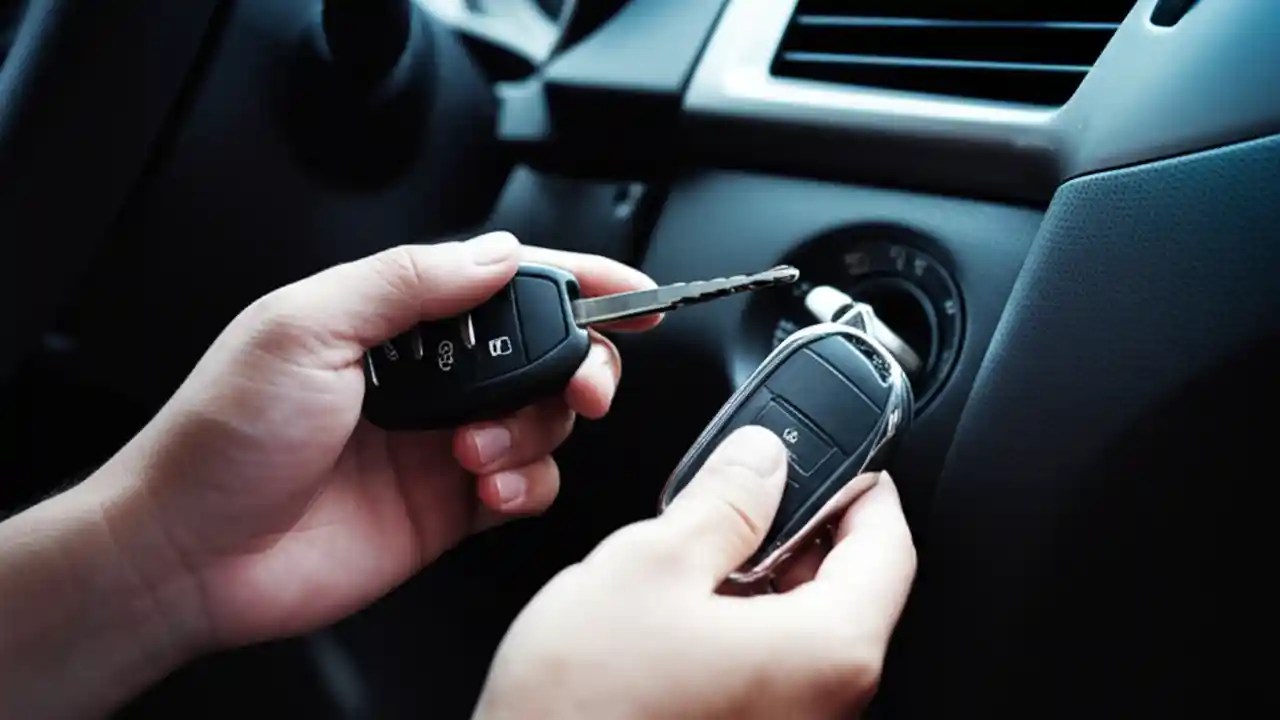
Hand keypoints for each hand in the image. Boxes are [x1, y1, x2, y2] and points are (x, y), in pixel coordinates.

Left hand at [92, 231, 659, 649]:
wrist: (191, 555)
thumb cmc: (223, 437)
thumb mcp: (305, 327)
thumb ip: (407, 282)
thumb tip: (496, 253)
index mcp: (393, 319)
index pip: (504, 282)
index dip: (577, 281)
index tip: (632, 291)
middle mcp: (427, 377)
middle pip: (545, 351)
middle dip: (581, 363)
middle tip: (583, 384)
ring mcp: (443, 442)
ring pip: (545, 419)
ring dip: (534, 432)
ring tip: (475, 452)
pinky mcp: (451, 507)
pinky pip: (527, 486)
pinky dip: (527, 486)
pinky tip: (487, 491)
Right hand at [472, 426, 916, 719]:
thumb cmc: (583, 712)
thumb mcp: (650, 566)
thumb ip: (724, 501)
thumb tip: (764, 458)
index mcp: (827, 653)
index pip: (890, 546)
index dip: (861, 486)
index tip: (829, 457)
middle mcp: (827, 706)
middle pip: (850, 591)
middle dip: (800, 532)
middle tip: (741, 499)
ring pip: (805, 633)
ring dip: (763, 582)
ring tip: (694, 561)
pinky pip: (773, 674)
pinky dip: (743, 632)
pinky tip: (681, 620)